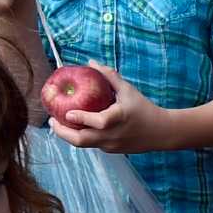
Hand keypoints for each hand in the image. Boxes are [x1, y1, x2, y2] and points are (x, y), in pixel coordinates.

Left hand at [49, 65, 166, 153]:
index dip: (80, 118)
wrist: (160, 133)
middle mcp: (111, 135)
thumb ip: (109, 76)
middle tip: (52, 121)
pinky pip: (91, 144)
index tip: (66, 112)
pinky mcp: (110, 150)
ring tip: (59, 124)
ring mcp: (110, 145)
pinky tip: (75, 127)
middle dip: (62, 132)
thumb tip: (91, 62)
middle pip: (81, 140)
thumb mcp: (128, 90)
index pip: (96, 122)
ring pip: (83, 144)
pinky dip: (81, 136)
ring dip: (69, 135)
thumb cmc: (144, 108)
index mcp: (117, 119)